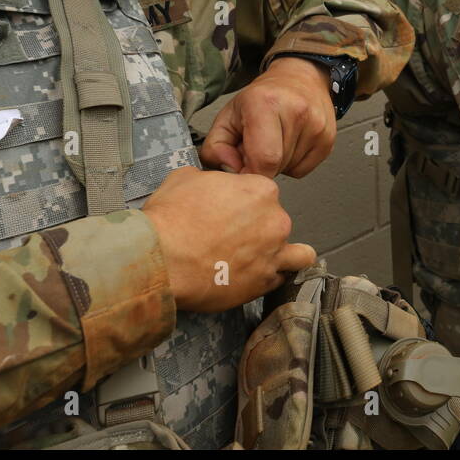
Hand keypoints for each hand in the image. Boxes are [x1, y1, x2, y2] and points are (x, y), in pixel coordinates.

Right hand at [143, 166, 315, 311]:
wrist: (161, 260)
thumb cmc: (170, 222)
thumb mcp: (185, 179)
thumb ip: (209, 178)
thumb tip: (209, 181)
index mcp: (260, 190)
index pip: (264, 193)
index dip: (247, 203)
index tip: (234, 213)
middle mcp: (275, 219)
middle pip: (277, 221)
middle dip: (259, 229)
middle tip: (233, 238)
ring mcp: (274, 252)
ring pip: (298, 252)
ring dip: (283, 254)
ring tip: (262, 258)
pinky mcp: (266, 280)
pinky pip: (283, 278)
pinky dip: (272, 278)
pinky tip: (257, 276)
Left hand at [200, 56, 336, 178]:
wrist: (299, 79)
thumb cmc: (263, 97)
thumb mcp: (228, 115)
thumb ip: (215, 146)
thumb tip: (230, 169)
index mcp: (266, 103)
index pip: (263, 160)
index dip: (249, 172)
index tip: (243, 166)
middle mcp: (296, 112)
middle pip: (276, 166)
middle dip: (261, 165)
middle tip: (257, 146)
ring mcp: (317, 126)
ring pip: (289, 169)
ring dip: (278, 163)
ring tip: (274, 141)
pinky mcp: (328, 138)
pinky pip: (304, 170)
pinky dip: (293, 163)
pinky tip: (289, 144)